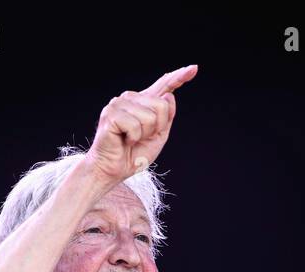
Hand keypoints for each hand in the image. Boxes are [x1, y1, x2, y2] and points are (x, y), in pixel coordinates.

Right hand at [84, 64, 197, 184]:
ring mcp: (119, 104)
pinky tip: (124, 140)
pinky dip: (134, 138)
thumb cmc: (133, 154)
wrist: (113, 170)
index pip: (164, 86)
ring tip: (130, 139)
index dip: (179, 77)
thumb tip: (169, 96)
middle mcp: (130, 98)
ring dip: (144, 134)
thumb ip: (166, 117)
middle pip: (162, 105)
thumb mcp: (158, 136)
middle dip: (157, 127)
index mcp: (143, 102)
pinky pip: (136, 125)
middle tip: (141, 138)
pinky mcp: (111, 114)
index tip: (193, 69)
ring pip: (150, 116)